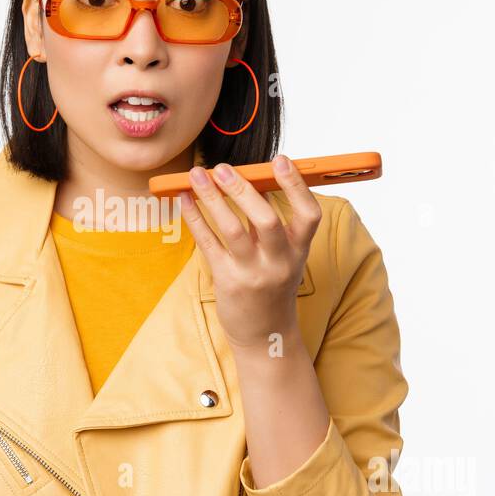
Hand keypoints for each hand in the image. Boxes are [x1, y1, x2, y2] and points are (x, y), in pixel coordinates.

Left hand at [177, 155, 322, 350]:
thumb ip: (273, 225)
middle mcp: (278, 262)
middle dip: (243, 190)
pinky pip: (208, 244)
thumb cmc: (273, 287)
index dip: (296, 186)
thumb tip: (251, 181)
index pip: (308, 214)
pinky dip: (195, 218)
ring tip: (197, 176)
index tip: (282, 160)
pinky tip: (185, 200)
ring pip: (233, 229)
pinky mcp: (227, 281)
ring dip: (213, 198)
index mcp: (299, 251)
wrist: (265, 335)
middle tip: (223, 168)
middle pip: (266, 220)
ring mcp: (252, 273)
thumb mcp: (285, 257)